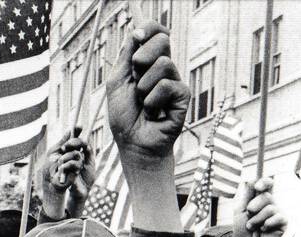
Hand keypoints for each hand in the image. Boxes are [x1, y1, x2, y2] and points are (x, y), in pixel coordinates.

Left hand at [47, 129, 89, 191]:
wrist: (50, 181)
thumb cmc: (50, 167)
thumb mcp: (54, 151)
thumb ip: (62, 142)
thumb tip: (69, 130)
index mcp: (68, 148)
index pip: (75, 137)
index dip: (77, 131)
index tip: (79, 126)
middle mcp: (74, 153)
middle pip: (81, 142)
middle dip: (73, 142)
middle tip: (64, 147)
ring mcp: (77, 161)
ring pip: (77, 153)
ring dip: (65, 157)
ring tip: (59, 163)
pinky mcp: (77, 170)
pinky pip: (75, 163)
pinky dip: (66, 165)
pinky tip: (61, 169)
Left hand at [107, 22, 188, 171]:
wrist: (134, 144)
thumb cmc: (125, 117)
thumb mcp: (117, 82)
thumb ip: (126, 56)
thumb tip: (136, 31)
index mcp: (148, 62)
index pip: (155, 33)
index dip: (149, 28)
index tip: (137, 36)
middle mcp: (164, 68)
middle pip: (162, 40)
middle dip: (142, 58)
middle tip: (135, 79)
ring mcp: (175, 81)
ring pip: (163, 63)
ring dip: (144, 87)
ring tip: (143, 103)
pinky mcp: (183, 96)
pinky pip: (167, 85)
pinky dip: (153, 101)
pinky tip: (154, 113)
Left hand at [233, 179, 287, 236]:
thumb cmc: (243, 229)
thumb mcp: (240, 211)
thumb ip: (246, 197)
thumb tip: (250, 180)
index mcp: (260, 198)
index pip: (267, 184)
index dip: (265, 182)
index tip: (258, 187)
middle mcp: (270, 203)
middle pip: (266, 196)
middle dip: (253, 207)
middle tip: (249, 216)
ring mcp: (278, 212)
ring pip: (270, 208)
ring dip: (256, 220)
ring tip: (253, 227)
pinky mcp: (283, 222)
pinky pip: (277, 217)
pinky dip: (266, 225)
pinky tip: (263, 230)